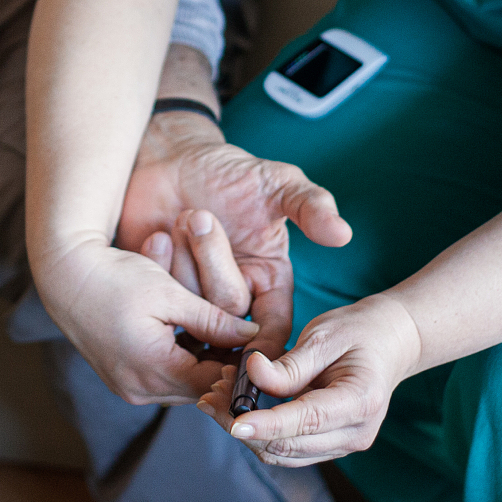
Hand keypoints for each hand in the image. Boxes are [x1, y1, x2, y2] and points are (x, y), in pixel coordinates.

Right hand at [34, 237, 263, 405]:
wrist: (64, 275)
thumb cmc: (116, 277)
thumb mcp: (170, 294)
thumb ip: (214, 320)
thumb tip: (252, 337)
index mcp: (153, 370)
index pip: (214, 387)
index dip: (241, 370)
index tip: (260, 351)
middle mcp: (139, 389)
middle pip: (199, 391)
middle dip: (224, 367)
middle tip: (246, 342)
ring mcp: (128, 387)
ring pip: (182, 386)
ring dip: (203, 364)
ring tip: (223, 335)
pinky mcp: (121, 379)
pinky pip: (163, 379)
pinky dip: (181, 361)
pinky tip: (193, 336)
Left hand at [121, 111, 351, 352]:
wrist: (172, 158)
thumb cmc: (229, 171)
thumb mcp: (276, 182)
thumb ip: (310, 205)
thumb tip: (343, 234)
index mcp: (268, 280)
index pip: (274, 328)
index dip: (266, 343)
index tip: (253, 341)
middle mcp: (233, 295)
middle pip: (228, 311)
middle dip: (213, 262)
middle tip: (200, 215)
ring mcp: (194, 295)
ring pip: (191, 305)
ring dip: (185, 257)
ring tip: (183, 215)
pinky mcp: (159, 290)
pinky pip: (158, 296)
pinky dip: (158, 262)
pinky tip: (159, 234)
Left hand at [197, 292, 421, 465]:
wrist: (390, 342)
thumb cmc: (359, 332)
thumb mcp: (324, 335)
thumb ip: (289, 363)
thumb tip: (251, 375)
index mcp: (360, 402)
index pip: (306, 421)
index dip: (266, 425)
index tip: (231, 421)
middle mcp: (355, 434)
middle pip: (288, 446)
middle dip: (243, 425)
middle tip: (211, 392)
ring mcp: (344, 444)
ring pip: (283, 455)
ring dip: (246, 432)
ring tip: (219, 395)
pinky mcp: (330, 445)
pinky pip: (288, 450)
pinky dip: (260, 433)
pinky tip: (238, 406)